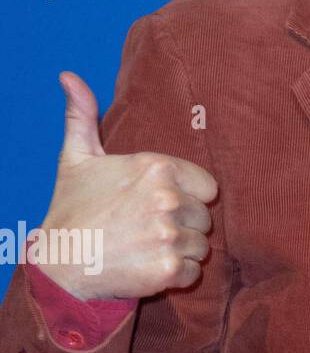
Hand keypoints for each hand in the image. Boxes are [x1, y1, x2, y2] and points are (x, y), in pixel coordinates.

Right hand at [33, 71, 217, 301]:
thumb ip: (82, 116)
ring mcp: (168, 235)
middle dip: (182, 225)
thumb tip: (69, 76)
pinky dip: (175, 276)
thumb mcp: (76, 159)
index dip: (186, 198)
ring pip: (201, 245)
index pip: (208, 187)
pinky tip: (145, 267)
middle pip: (205, 217)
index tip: (156, 205)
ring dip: (179, 251)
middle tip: (145, 229)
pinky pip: (193, 272)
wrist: (57, 267)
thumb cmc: (73, 211)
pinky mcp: (167, 269)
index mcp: (157, 167)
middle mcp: (167, 199)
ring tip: (144, 248)